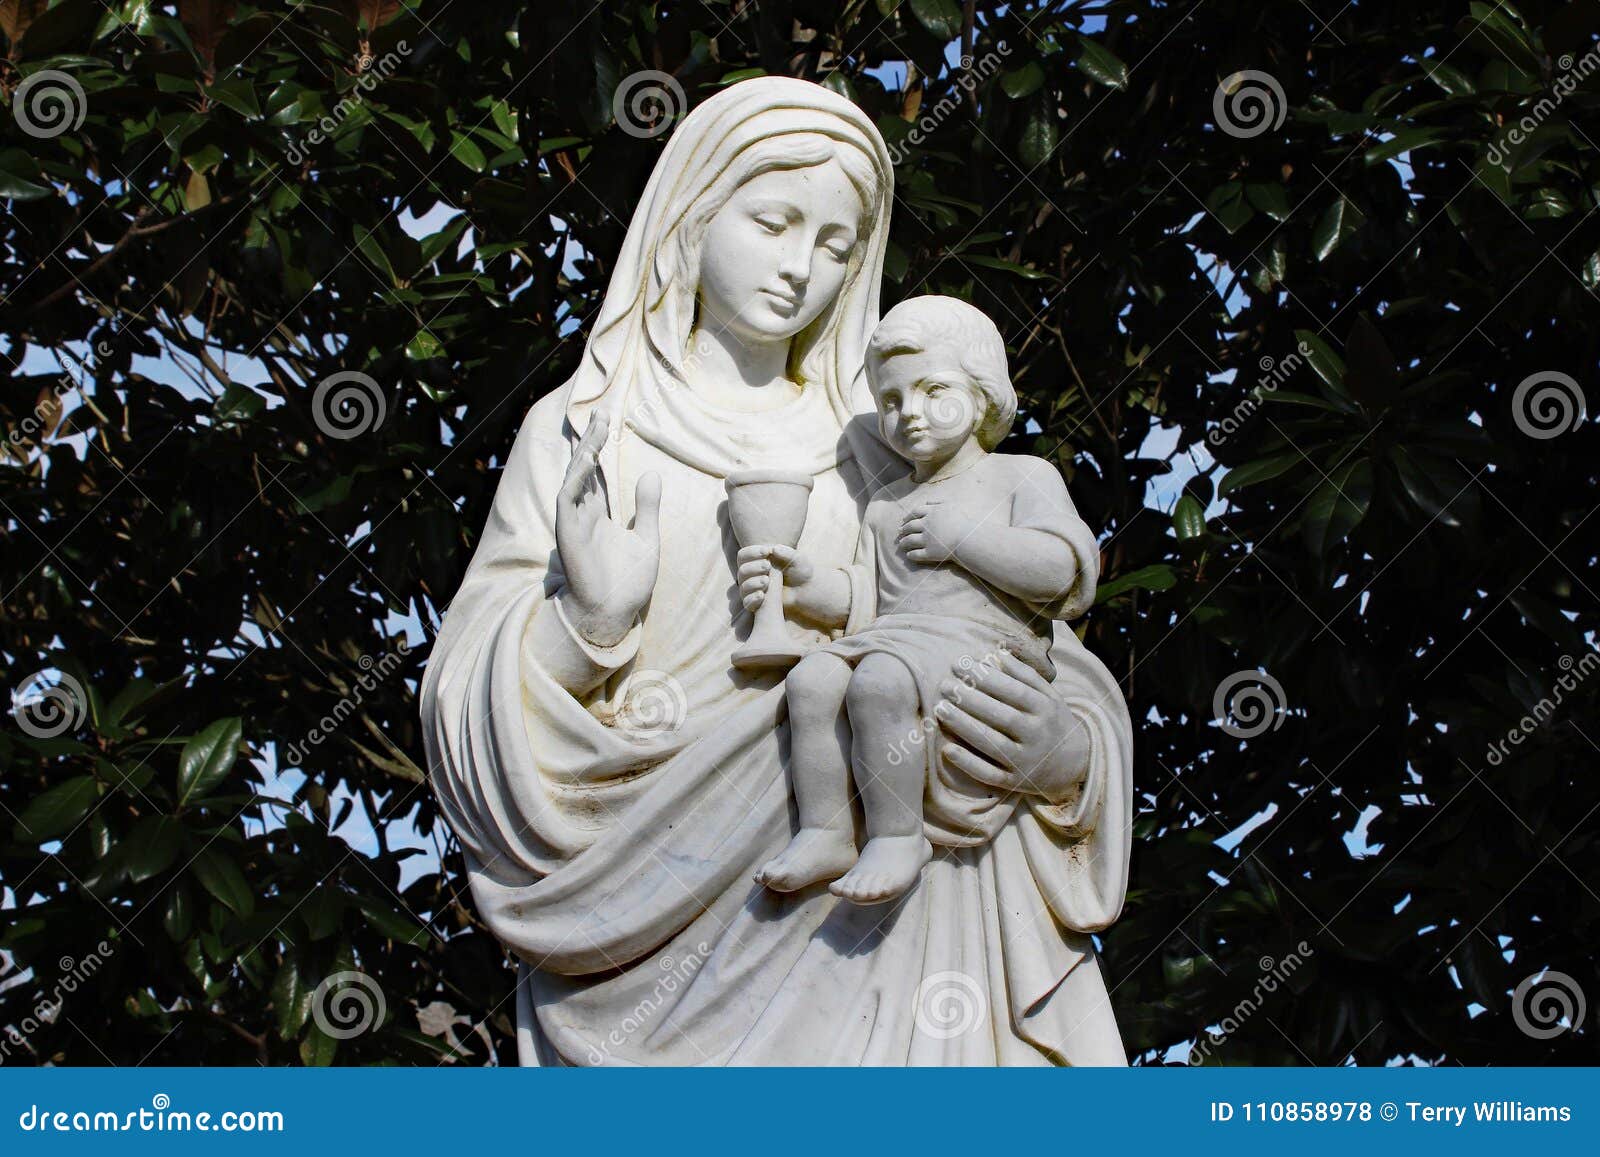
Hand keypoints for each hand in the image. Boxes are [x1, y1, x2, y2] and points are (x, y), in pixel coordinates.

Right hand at [555, 413, 661, 646]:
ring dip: (585, 453)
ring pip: (575, 479)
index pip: (597, 473)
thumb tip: (651, 473)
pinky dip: (576, 480)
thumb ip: (647, 507)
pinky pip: (568, 501)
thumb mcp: (647, 537)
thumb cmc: (628, 583)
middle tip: (602, 412)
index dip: (600, 447)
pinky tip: (587, 461)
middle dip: (592, 441)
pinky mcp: (568, 534)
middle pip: (585, 469)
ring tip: (598, 427)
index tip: (608, 421)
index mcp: (599, 515)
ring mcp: (574, 523)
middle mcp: (583, 515)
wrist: (614, 613)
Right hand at [737, 544, 814, 610]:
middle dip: (753, 567)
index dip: (752, 552)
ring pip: (743, 586)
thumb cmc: (799, 571)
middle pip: (742, 570)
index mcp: (757, 561)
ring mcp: (753, 590)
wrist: (805, 590)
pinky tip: (762, 595)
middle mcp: (752, 575)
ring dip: (753, 583)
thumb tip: (774, 549)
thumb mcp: (797, 559)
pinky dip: (753, 599)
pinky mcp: (757, 603)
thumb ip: (786, 553)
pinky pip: (747, 602)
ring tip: (767, 581)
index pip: (744, 555)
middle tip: (767, 566)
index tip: (767, 551)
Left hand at [897, 500, 973, 563]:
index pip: (915, 512)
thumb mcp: (953, 504)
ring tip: (901, 545)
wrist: (970, 537)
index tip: (904, 520)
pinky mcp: (931, 552)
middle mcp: (927, 525)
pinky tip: (909, 556)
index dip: (908, 516)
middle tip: (899, 532)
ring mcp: (927, 539)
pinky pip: (917, 554)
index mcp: (932, 512)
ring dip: (904, 543)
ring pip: (910, 540)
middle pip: (910, 526)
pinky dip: (911, 555)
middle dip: (903, 529)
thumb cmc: (966, 520)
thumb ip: (939, 501)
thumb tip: (927, 501)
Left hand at [933, 652, 1089, 803]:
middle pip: (1002, 716)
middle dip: (971, 700)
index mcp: (1045, 710)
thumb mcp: (1049, 696)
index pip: (1014, 692)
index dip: (987, 678)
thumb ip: (1026, 676)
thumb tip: (998, 653)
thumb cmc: (1053, 722)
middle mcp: (1036, 736)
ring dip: (965, 727)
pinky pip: (989, 775)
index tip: (960, 664)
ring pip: (993, 744)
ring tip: (940, 708)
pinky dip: (968, 764)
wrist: (1075, 764)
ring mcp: (1025, 761)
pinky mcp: (1014, 783)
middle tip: (945, 685)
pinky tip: (947, 750)